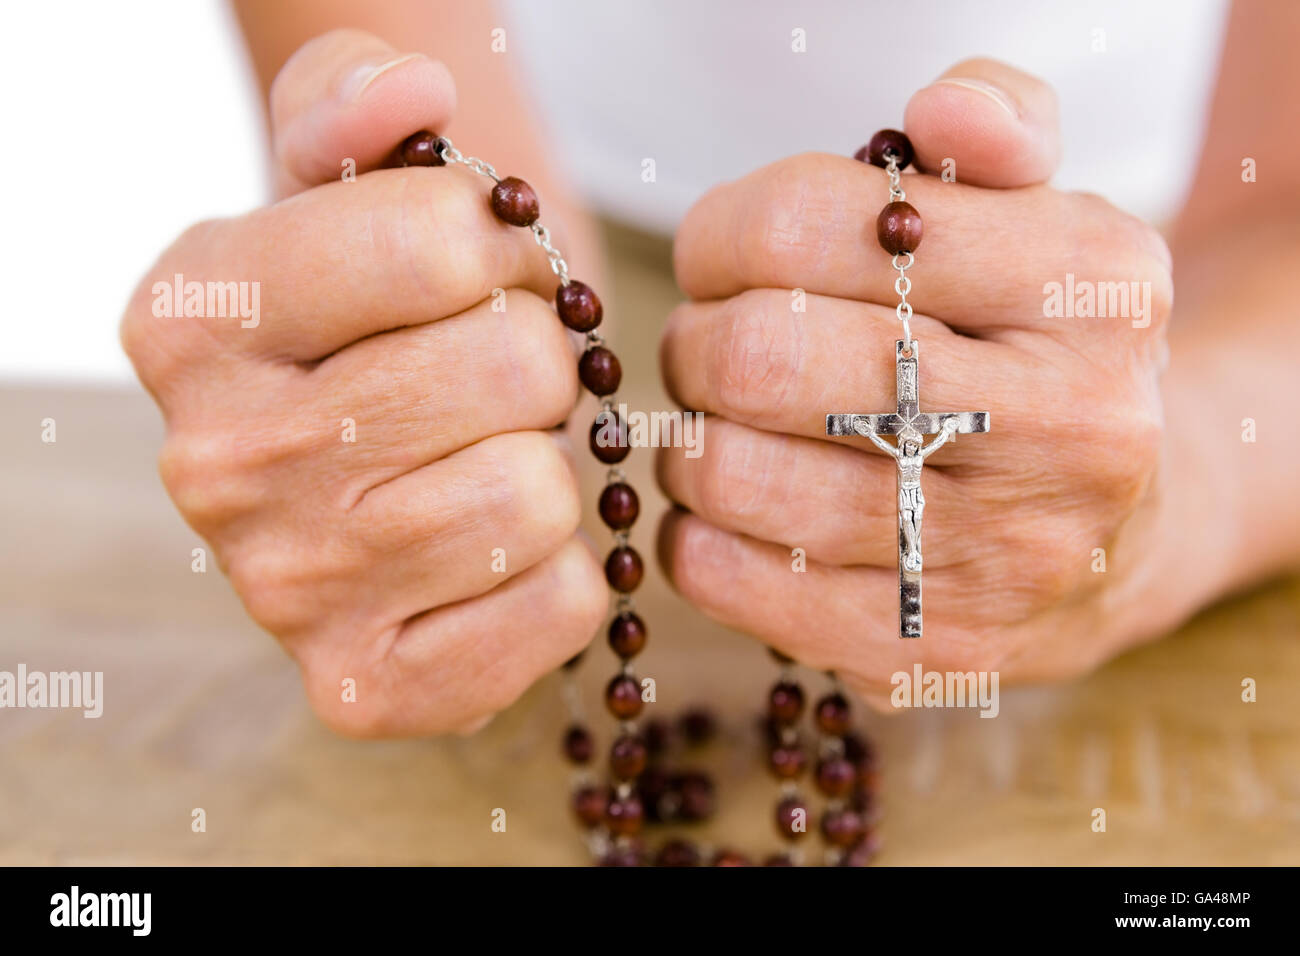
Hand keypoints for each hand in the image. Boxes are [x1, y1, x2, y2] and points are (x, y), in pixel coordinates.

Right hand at [121, 30, 604, 735]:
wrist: (384, 456)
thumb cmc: (384, 315)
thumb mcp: (348, 181)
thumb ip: (353, 103)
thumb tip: (408, 97)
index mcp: (196, 318)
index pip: (440, 243)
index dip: (501, 248)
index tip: (480, 275)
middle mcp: (216, 464)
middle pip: (508, 368)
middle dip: (533, 359)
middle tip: (491, 380)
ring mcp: (286, 590)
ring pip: (534, 492)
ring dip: (546, 464)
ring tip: (485, 459)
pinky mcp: (365, 685)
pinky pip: (558, 606)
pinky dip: (559, 572)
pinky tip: (497, 551)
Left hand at [656, 59, 1181, 705]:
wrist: (1125, 528)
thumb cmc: (1040, 351)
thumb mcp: (1048, 214)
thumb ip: (996, 126)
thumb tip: (936, 111)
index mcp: (1083, 286)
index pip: (811, 226)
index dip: (722, 234)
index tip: (723, 258)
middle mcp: (1064, 424)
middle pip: (758, 357)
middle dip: (695, 341)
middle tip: (714, 348)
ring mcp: (1002, 553)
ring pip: (732, 474)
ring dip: (690, 440)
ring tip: (729, 428)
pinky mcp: (934, 650)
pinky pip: (730, 579)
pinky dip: (696, 535)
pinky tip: (742, 512)